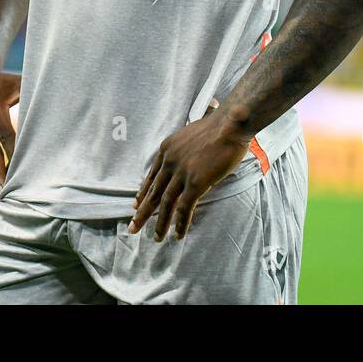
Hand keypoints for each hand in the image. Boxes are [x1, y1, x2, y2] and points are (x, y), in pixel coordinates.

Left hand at [129, 108, 250, 240]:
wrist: (230, 124)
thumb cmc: (217, 126)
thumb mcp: (190, 135)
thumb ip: (184, 150)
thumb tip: (188, 160)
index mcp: (167, 149)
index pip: (152, 176)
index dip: (144, 192)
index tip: (136, 204)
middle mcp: (170, 161)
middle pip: (153, 191)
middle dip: (142, 211)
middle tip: (133, 227)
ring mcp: (181, 172)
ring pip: (166, 203)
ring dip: (160, 223)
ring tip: (156, 238)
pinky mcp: (196, 182)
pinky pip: (184, 208)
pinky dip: (180, 223)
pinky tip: (177, 235)